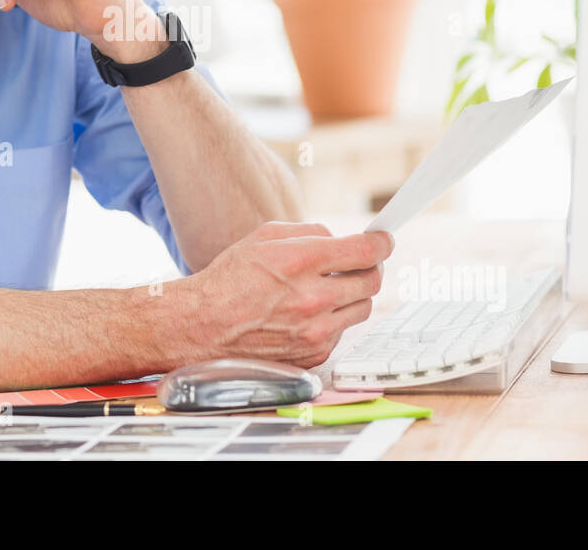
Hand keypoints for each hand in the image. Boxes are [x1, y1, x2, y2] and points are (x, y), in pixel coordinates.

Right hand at [171, 221, 394, 368]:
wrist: (203, 326)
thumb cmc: (231, 279)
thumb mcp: (265, 237)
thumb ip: (310, 233)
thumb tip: (342, 240)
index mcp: (301, 262)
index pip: (366, 251)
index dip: (382, 243)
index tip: (384, 240)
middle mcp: (313, 298)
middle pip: (372, 281)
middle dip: (372, 268)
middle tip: (361, 263)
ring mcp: (315, 331)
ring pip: (362, 308)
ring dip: (353, 295)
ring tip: (329, 289)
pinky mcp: (314, 354)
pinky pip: (341, 331)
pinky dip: (333, 320)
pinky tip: (308, 313)